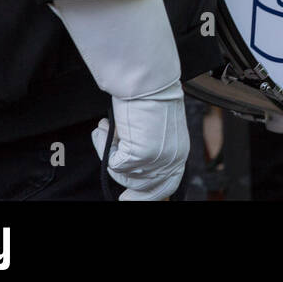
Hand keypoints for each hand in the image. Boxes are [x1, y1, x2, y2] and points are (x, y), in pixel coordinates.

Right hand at [92, 81, 189, 200]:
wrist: (148, 83)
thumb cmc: (150, 97)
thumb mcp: (155, 130)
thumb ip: (148, 148)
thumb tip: (127, 161)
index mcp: (179, 152)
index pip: (168, 185)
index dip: (149, 195)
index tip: (130, 199)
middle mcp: (171, 160)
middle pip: (146, 188)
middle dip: (130, 190)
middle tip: (122, 198)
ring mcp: (156, 161)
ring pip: (124, 173)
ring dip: (110, 153)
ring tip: (105, 129)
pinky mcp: (139, 157)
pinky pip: (113, 162)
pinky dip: (103, 145)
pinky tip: (104, 127)